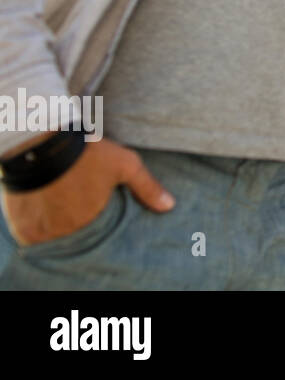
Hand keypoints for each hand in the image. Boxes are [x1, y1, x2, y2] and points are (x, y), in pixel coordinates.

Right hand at [1, 137, 173, 246]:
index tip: (92, 207)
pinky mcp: (22, 226)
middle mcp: (64, 232)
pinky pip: (31, 235)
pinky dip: (37, 225)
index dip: (95, 221)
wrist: (42, 142)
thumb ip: (147, 187)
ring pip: (52, 237)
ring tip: (60, 201)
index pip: (97, 234)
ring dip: (56, 225)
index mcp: (90, 222)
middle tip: (75, 201)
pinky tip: (44, 206)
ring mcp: (41, 232)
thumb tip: (169, 207)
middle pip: (74, 236)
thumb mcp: (124, 165)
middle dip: (76, 223)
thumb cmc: (87, 154)